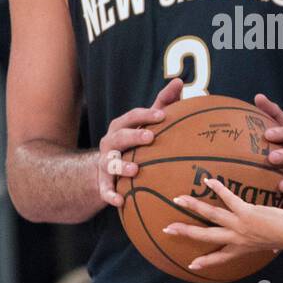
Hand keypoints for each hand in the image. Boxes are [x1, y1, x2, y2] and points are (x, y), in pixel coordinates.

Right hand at [96, 77, 183, 207]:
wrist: (105, 169)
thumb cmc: (134, 142)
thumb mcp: (146, 123)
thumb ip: (162, 104)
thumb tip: (179, 80)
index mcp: (122, 126)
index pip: (132, 116)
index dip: (146, 116)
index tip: (163, 117)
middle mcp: (110, 143)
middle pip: (119, 136)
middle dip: (134, 136)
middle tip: (150, 138)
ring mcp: (105, 162)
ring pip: (110, 163)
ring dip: (121, 166)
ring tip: (135, 169)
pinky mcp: (102, 182)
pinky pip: (104, 190)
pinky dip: (110, 195)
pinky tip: (120, 202)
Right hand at [164, 176, 282, 270]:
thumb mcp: (273, 246)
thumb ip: (268, 246)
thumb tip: (274, 248)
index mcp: (241, 248)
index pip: (219, 258)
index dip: (205, 261)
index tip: (191, 265)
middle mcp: (236, 238)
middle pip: (205, 236)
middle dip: (185, 231)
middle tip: (167, 228)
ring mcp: (238, 225)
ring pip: (210, 216)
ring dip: (193, 206)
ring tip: (178, 199)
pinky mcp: (245, 212)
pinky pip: (228, 198)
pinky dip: (217, 188)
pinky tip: (207, 180)